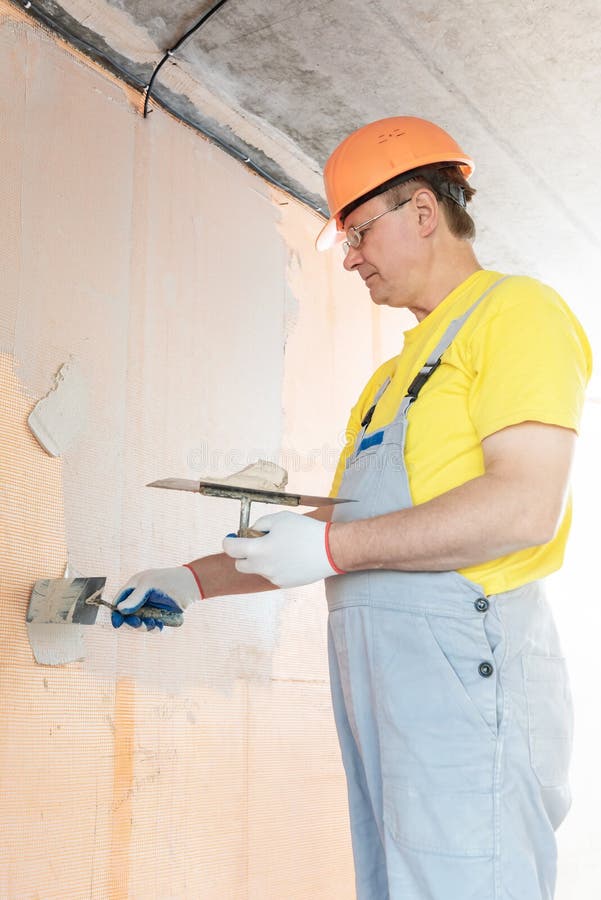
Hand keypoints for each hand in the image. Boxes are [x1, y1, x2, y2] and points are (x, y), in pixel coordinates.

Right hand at [111, 565, 201, 629]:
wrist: (191, 585)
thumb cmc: (168, 580)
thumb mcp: (149, 586)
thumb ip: (134, 598)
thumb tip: (120, 609)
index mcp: (134, 587)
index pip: (119, 601)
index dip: (117, 612)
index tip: (117, 623)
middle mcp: (140, 598)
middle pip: (128, 615)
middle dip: (132, 622)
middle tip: (139, 623)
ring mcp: (150, 607)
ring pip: (140, 622)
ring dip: (144, 626)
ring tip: (152, 624)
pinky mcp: (160, 615)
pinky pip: (152, 625)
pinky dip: (154, 628)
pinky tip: (159, 626)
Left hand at [222, 511, 344, 588]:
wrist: (329, 550)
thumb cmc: (304, 531)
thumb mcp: (279, 519)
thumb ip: (259, 524)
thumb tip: (251, 532)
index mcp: (257, 550)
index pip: (230, 549)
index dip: (229, 541)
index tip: (232, 538)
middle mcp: (262, 567)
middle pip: (240, 565)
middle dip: (243, 554)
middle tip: (255, 544)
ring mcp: (273, 577)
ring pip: (258, 569)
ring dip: (262, 560)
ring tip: (281, 548)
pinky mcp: (284, 584)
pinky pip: (272, 574)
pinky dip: (275, 566)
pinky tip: (290, 558)